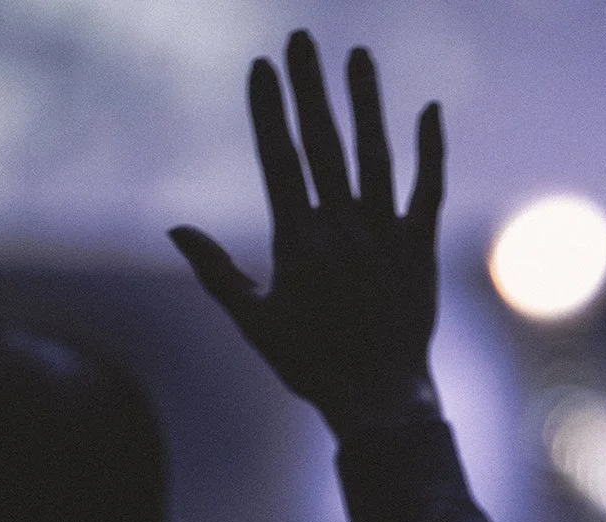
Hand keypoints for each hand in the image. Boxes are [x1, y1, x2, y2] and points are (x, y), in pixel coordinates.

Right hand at [169, 31, 443, 435]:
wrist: (378, 398)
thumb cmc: (309, 363)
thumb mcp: (252, 320)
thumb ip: (216, 270)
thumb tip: (174, 229)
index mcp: (298, 240)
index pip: (280, 158)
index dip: (270, 110)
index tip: (262, 67)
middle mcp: (342, 228)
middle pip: (324, 143)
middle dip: (310, 88)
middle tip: (301, 39)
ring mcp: (384, 234)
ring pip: (375, 154)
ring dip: (365, 102)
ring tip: (356, 56)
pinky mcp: (420, 247)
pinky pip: (428, 189)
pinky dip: (430, 150)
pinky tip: (429, 109)